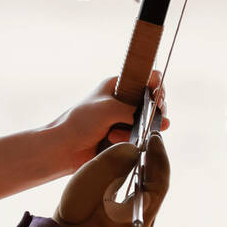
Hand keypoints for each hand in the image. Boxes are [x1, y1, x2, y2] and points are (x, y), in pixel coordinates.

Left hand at [44, 73, 168, 174]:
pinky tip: (116, 142)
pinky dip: (132, 140)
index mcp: (118, 85)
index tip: (158, 97)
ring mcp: (124, 119)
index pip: (149, 78)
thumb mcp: (109, 109)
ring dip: (136, 130)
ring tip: (115, 135)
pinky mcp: (124, 137)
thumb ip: (136, 111)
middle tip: (148, 120)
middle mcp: (123, 100)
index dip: (158, 87)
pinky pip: (140, 137)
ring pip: (148, 122)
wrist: (64, 148)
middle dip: (151, 113)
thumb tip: (163, 121)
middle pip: (153, 102)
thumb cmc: (80, 122)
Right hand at [55, 137, 168, 226]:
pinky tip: (118, 184)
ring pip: (143, 202)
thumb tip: (132, 150)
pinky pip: (131, 212)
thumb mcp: (91, 183)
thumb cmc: (73, 221)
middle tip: (144, 144)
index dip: (159, 156)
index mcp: (140, 218)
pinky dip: (129, 194)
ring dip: (139, 180)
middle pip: (154, 192)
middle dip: (151, 166)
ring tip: (132, 159)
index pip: (160, 181)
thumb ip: (113, 162)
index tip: (153, 137)